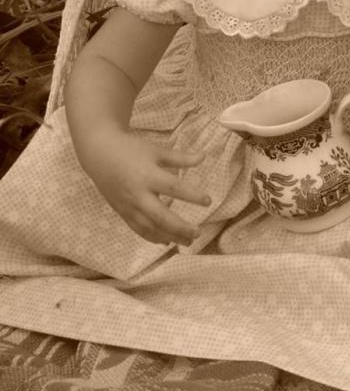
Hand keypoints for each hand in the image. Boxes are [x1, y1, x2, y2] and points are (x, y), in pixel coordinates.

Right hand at [80, 130, 208, 245]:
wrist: (99, 153)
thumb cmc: (130, 149)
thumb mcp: (156, 150)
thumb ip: (180, 158)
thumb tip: (203, 157)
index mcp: (148, 175)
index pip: (174, 188)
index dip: (193, 196)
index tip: (208, 201)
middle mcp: (138, 194)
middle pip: (161, 216)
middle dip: (181, 227)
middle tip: (198, 232)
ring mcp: (128, 206)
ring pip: (150, 228)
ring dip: (169, 236)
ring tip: (188, 241)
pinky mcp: (122, 212)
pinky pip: (138, 229)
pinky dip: (153, 237)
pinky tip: (166, 242)